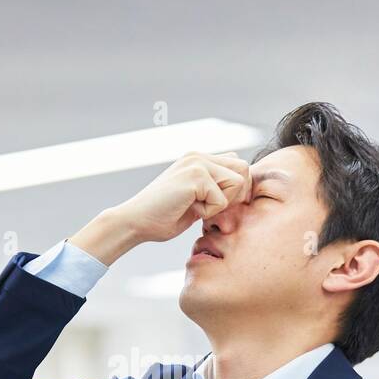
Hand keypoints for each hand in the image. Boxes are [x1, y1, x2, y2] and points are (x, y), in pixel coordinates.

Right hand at [69, 151, 251, 264]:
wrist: (135, 222)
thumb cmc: (163, 217)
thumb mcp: (196, 201)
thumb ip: (215, 191)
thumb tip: (244, 192)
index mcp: (199, 159)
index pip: (237, 165)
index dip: (236, 189)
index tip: (218, 207)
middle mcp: (199, 156)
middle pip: (243, 169)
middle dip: (235, 194)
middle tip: (211, 209)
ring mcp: (197, 163)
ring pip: (237, 183)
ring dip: (222, 204)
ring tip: (198, 208)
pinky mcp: (194, 176)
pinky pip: (221, 200)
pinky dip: (208, 212)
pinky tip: (188, 210)